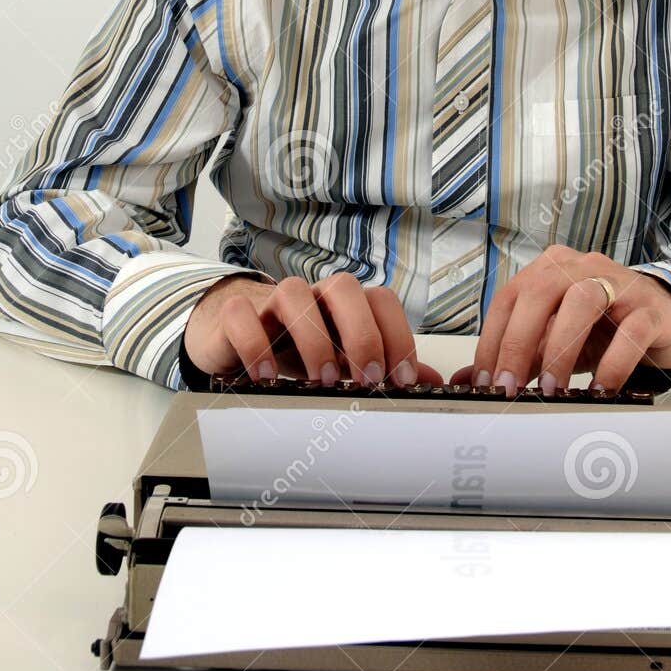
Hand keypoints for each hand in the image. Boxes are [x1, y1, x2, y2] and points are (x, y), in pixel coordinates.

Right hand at [184, 272, 443, 387]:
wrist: (237, 335)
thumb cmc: (298, 347)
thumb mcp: (345, 360)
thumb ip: (385, 367)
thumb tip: (434, 383)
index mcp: (346, 304)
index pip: (381, 301)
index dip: (398, 337)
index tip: (402, 381)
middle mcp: (314, 295)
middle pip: (345, 287)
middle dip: (363, 334)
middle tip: (368, 379)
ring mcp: (274, 301)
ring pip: (293, 292)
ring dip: (313, 337)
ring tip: (322, 380)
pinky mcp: (237, 315)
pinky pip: (243, 316)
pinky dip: (256, 345)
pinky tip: (267, 376)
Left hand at [448, 246, 670, 395]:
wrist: (663, 319)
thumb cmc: (602, 328)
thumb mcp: (553, 340)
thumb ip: (515, 357)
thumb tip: (467, 380)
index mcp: (550, 269)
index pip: (510, 298)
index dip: (492, 340)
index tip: (486, 382)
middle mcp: (582, 267)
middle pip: (540, 291)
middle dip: (518, 343)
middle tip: (510, 389)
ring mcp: (619, 283)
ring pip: (583, 300)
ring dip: (561, 348)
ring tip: (551, 391)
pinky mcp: (651, 309)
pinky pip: (631, 332)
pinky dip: (612, 364)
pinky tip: (599, 391)